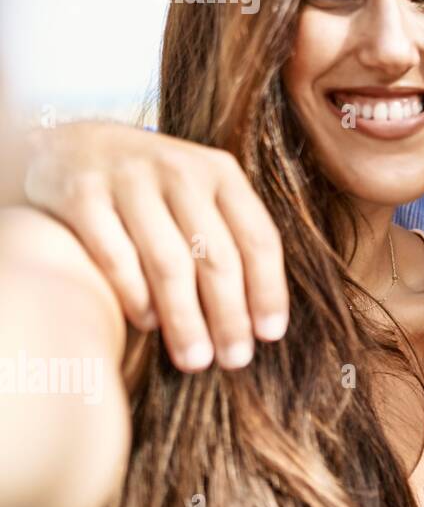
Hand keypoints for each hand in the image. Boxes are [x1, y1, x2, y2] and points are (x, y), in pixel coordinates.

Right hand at [23, 121, 288, 370]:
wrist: (70, 146)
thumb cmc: (152, 188)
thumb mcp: (199, 194)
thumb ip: (230, 236)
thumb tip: (261, 318)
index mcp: (221, 172)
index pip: (258, 238)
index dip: (268, 289)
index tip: (270, 335)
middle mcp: (179, 170)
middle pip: (216, 255)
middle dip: (229, 314)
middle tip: (234, 360)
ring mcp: (127, 179)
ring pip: (168, 262)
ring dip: (185, 318)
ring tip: (195, 360)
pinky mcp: (80, 194)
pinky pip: (114, 256)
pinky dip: (134, 294)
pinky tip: (148, 324)